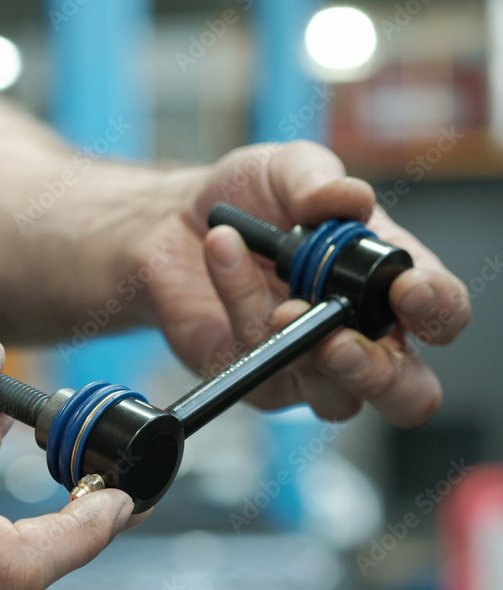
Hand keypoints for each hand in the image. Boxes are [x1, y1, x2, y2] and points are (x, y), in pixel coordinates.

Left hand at [137, 140, 470, 426]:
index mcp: (386, 284)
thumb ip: (319, 179)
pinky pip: (260, 359)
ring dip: (302, 344)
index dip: (437, 311)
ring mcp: (308, 366)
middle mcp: (358, 334)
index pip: (441, 314)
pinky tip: (224, 251)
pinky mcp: (257, 378)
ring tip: (281, 298)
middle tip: (341, 340)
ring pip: (332, 396)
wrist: (173, 222)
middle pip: (407, 393)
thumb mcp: (286, 169)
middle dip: (382, 374)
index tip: (408, 291)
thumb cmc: (247, 201)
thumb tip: (351, 199)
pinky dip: (242, 300)